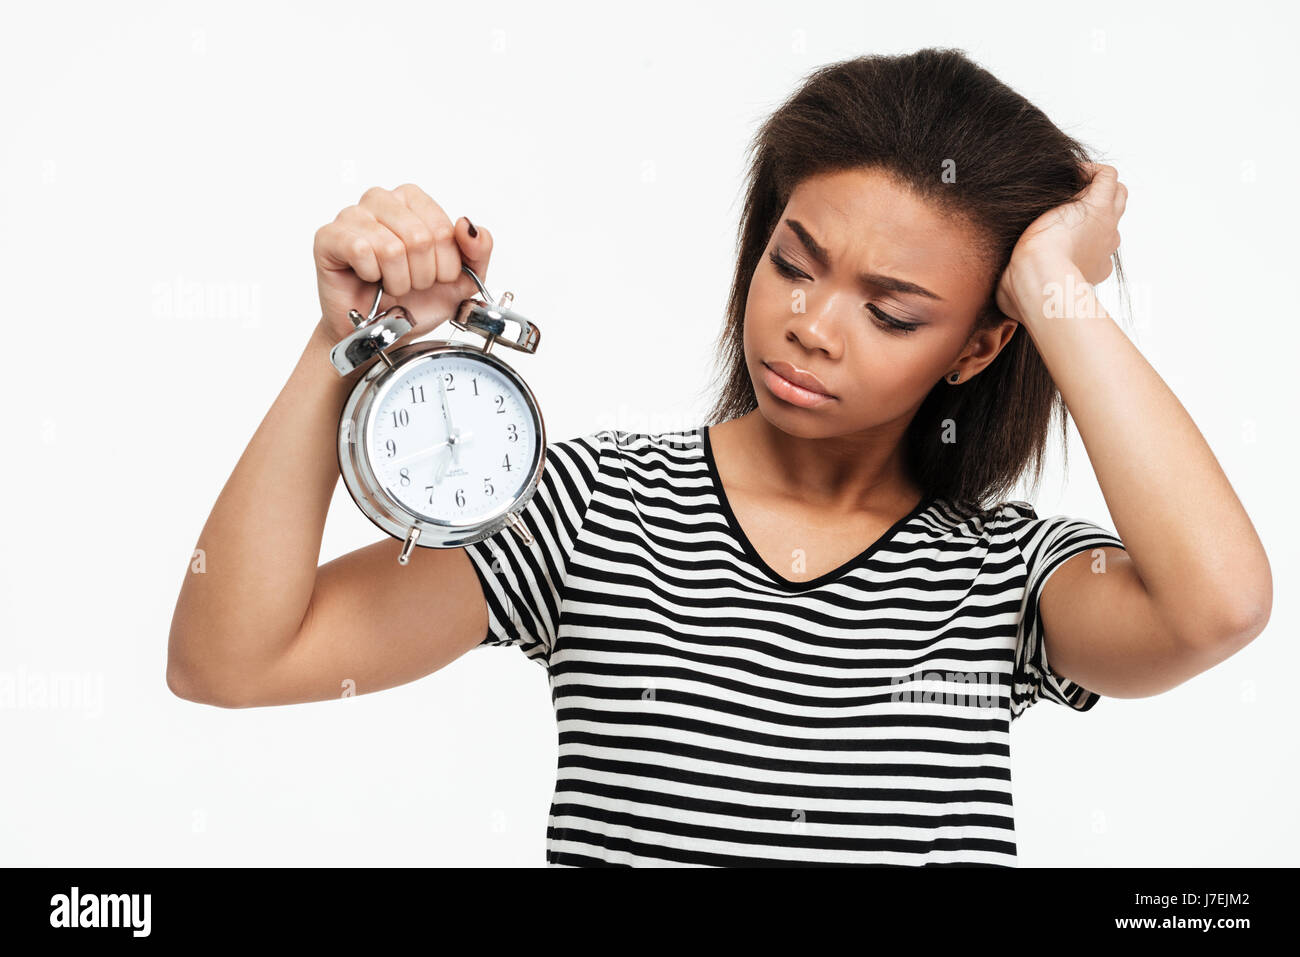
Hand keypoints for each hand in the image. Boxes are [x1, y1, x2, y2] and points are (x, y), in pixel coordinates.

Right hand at [312, 183, 493, 342]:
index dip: (444, 265)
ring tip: (390, 284)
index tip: (435, 277)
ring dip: (397, 280)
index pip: (444, 230)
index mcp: (413, 201)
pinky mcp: (328, 237)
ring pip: (392, 248)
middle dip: (422, 275)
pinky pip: (361, 251)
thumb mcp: (461, 280)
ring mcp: (352, 215)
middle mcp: (382, 200)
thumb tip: (467, 225)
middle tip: (410, 284)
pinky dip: (372, 276)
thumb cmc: (416, 301)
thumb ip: (478, 251)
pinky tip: (368, 278)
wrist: (383, 333)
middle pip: (420, 238)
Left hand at [995, 162, 1126, 321]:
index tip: (1059, 229)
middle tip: (1067, 202)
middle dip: (1095, 208)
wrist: (1037, 279)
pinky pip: (1106, 176)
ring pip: (1117, 195)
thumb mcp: (1018, 291)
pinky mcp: (1097, 206)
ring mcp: (1105, 224)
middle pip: (1112, 218)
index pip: (1097, 245)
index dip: (1082, 234)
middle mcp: (1104, 246)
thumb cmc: (1026, 292)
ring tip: (1071, 183)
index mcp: (1091, 267)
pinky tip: (1070, 172)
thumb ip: (1015, 287)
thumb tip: (1001, 289)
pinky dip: (1091, 170)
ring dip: (1096, 186)